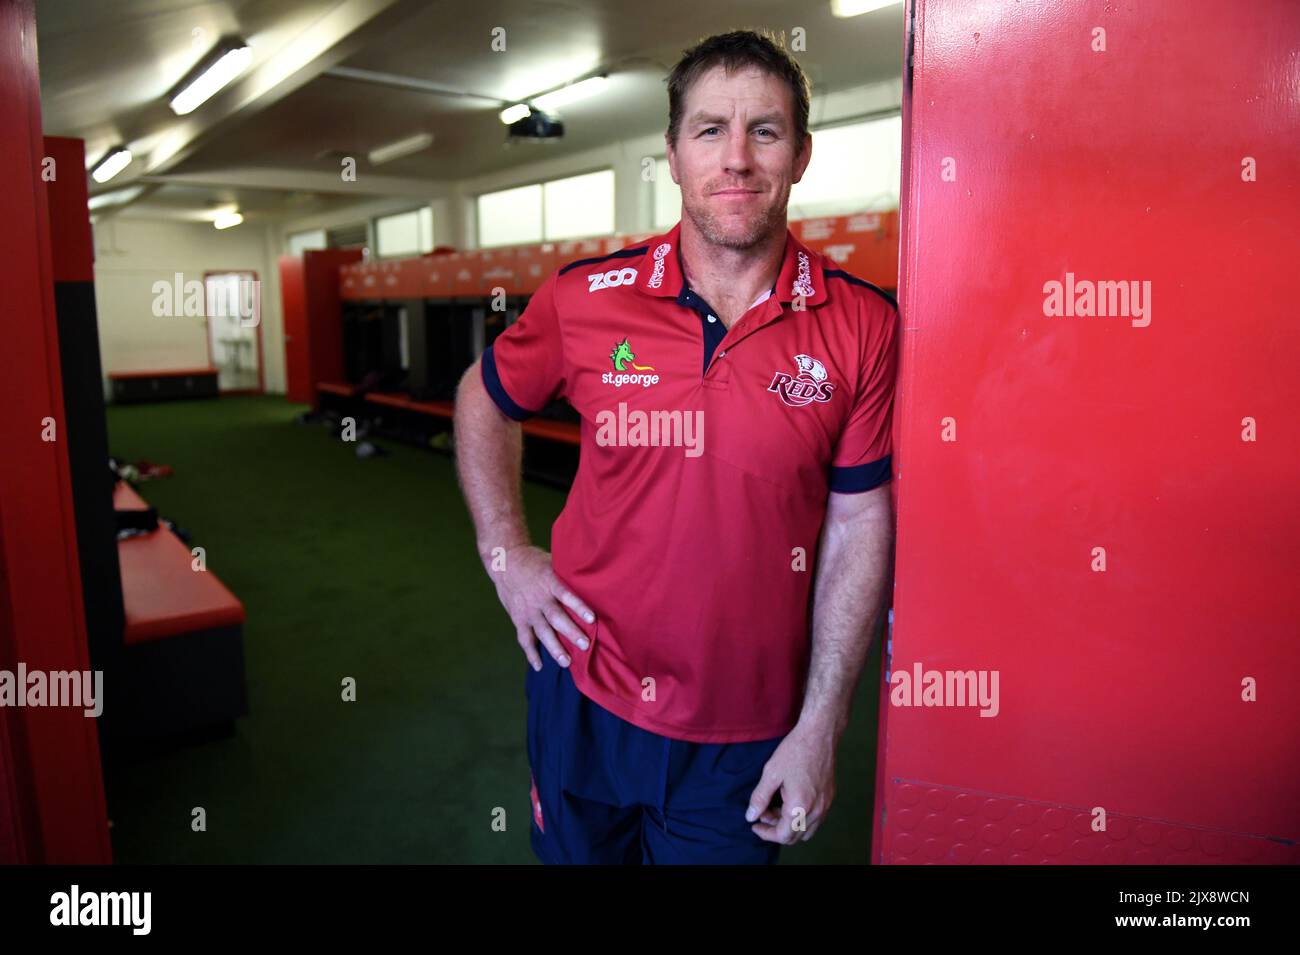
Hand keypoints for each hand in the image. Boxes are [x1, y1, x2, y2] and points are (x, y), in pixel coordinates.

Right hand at [490, 545, 594, 670]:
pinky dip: (531, 653)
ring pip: (542, 632)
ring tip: (566, 662)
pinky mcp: (518, 619)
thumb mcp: (552, 561)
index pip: (566, 595)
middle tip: (585, 645)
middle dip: (571, 632)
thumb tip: (593, 577)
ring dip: (554, 648)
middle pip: (556, 618)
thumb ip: (567, 574)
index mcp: (549, 582)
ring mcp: (528, 611)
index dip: (579, 606)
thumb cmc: (534, 561)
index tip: (592, 619)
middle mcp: (539, 599)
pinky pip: (524, 639)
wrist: (505, 562)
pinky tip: (539, 666)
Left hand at [745, 723, 836, 843]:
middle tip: (763, 813)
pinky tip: (790, 802)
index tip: (755, 825)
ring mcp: (825, 805)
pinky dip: (801, 818)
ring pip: (807, 830)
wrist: (819, 734)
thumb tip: (751, 816)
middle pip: (795, 836)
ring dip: (789, 826)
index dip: (766, 834)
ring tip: (775, 808)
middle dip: (776, 829)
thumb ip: (760, 798)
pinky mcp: (829, 797)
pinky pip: (815, 819)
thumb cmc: (795, 751)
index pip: (783, 835)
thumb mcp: (771, 773)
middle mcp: (816, 811)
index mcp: (800, 807)